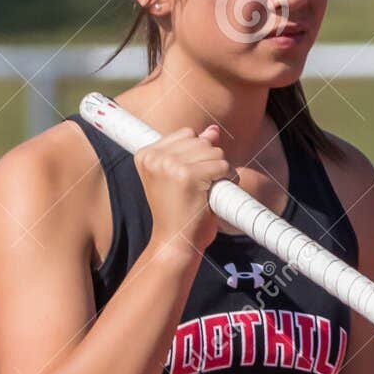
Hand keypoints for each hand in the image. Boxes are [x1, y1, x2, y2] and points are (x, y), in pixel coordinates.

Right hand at [134, 125, 235, 254]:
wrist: (175, 243)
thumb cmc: (179, 213)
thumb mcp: (181, 177)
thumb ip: (195, 150)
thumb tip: (213, 130)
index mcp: (146, 155)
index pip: (186, 134)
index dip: (197, 155)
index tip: (189, 179)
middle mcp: (155, 157)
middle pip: (201, 140)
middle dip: (209, 162)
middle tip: (199, 188)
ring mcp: (170, 165)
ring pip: (213, 151)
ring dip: (219, 170)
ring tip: (206, 192)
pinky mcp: (188, 176)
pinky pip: (221, 165)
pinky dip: (227, 178)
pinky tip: (214, 194)